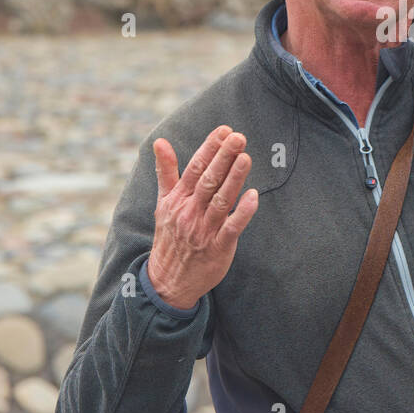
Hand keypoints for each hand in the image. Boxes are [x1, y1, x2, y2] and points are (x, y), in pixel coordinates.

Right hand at [147, 125, 258, 309]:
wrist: (168, 281)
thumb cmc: (170, 235)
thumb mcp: (164, 202)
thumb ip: (166, 171)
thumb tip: (160, 141)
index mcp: (178, 199)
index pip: (195, 168)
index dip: (210, 148)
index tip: (224, 131)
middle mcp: (190, 212)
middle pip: (209, 180)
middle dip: (224, 157)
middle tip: (238, 137)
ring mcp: (203, 230)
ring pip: (221, 200)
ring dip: (234, 179)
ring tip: (246, 157)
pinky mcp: (218, 248)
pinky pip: (232, 228)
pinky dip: (242, 212)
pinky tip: (253, 196)